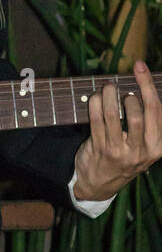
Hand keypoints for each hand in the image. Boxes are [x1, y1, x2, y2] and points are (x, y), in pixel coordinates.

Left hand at [73, 61, 161, 200]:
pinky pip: (96, 120)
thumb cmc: (126, 156)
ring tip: (108, 87)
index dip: (148, 84)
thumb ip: (149, 122)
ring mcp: (119, 151)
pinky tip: (96, 97)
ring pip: (114, 114)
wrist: (101, 184)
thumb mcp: (145, 146)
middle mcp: (141, 151)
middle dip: (128, 92)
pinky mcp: (99, 149)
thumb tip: (142, 85)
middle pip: (138, 113)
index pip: (156, 110)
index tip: (140, 66)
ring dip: (109, 94)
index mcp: (157, 147)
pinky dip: (95, 103)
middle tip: (120, 86)